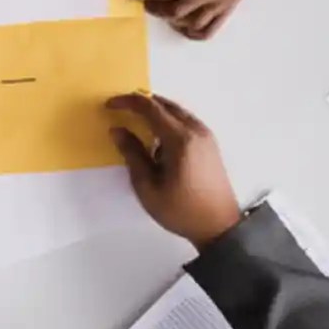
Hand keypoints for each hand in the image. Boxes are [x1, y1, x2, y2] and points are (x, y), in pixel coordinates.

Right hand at [107, 93, 240, 249]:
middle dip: (141, 103)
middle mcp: (196, 130)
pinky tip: (158, 137)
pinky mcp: (210, 144)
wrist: (219, 226)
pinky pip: (186, 121)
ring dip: (156, 111)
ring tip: (136, 123)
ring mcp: (206, 136)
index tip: (109, 105)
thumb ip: (132, 154)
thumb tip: (118, 130)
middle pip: (166, 104)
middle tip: (121, 110)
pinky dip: (169, 120)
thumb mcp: (148, 186)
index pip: (150, 108)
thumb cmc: (180, 210)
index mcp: (180, 139)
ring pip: (177, 111)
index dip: (128, 102)